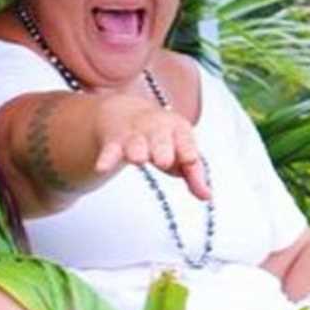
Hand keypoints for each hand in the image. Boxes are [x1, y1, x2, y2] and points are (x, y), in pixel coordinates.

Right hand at [92, 94, 210, 199]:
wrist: (125, 113)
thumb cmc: (160, 138)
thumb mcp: (180, 150)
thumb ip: (194, 174)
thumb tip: (207, 197)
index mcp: (178, 128)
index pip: (185, 141)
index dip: (187, 151)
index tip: (190, 161)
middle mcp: (155, 128)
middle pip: (159, 139)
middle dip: (161, 148)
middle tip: (163, 160)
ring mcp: (133, 134)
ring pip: (135, 142)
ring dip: (136, 151)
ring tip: (138, 159)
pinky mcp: (113, 142)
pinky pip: (109, 151)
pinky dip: (106, 159)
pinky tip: (102, 167)